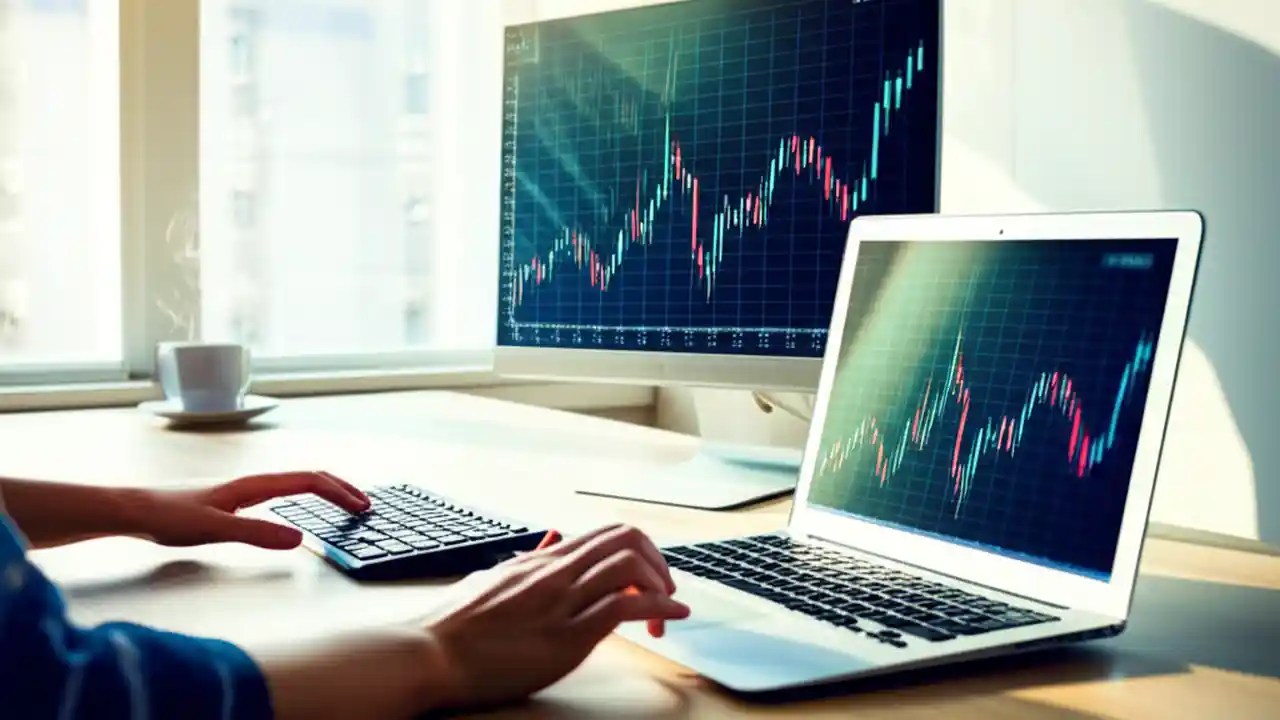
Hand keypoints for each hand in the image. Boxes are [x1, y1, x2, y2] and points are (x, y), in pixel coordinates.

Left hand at [135, 471, 368, 548]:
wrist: (134, 510)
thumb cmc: (168, 516)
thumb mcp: (214, 529)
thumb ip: (256, 533)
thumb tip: (300, 538)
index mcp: (254, 485)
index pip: (309, 480)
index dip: (338, 492)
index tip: (360, 507)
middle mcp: (253, 483)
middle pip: (309, 477)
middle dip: (340, 488)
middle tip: (364, 505)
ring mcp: (244, 491)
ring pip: (296, 484)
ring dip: (325, 491)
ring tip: (344, 505)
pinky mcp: (235, 502)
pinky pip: (281, 494)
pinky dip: (304, 499)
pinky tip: (300, 513)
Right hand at [420, 524, 688, 710]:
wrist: (429, 654)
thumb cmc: (454, 627)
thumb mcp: (492, 582)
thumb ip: (524, 566)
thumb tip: (547, 547)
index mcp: (541, 562)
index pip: (604, 535)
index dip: (637, 551)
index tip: (645, 578)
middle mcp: (556, 572)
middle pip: (626, 537)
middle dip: (657, 561)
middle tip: (663, 590)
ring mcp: (562, 601)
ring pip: (630, 563)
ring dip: (661, 584)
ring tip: (665, 611)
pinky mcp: (567, 635)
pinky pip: (624, 605)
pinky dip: (658, 607)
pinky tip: (669, 618)